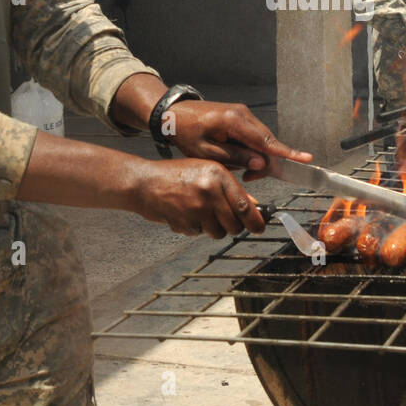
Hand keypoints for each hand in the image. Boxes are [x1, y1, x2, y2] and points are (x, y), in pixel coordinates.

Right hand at [131, 158, 263, 237]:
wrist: (145, 183)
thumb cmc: (175, 174)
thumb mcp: (206, 171)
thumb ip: (230, 189)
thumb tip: (253, 206)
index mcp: (218, 175)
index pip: (244, 205)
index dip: (256, 221)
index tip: (260, 227)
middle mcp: (209, 192)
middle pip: (235, 224)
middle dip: (234, 227)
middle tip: (226, 220)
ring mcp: (196, 209)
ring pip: (219, 232)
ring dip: (214, 228)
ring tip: (202, 212)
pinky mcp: (184, 223)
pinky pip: (200, 234)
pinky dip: (196, 228)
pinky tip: (187, 213)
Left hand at [166, 100, 311, 179]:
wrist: (175, 114)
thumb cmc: (187, 133)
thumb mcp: (207, 152)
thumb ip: (235, 158)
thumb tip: (260, 164)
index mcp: (234, 121)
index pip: (266, 141)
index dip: (286, 152)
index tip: (305, 159)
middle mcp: (243, 113)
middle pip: (267, 141)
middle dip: (265, 162)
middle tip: (250, 178)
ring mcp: (243, 113)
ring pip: (262, 139)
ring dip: (257, 157)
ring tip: (243, 171)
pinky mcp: (241, 116)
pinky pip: (254, 135)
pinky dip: (252, 150)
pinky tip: (241, 160)